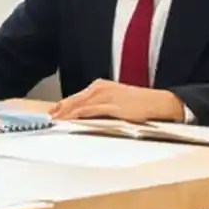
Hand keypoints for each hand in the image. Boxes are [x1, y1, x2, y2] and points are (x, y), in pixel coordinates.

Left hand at [49, 79, 185, 122]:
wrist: (159, 102)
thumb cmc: (139, 103)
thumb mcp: (116, 99)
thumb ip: (101, 104)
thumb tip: (87, 113)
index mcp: (100, 86)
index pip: (77, 96)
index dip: (63, 104)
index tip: (53, 111)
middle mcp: (100, 89)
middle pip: (75, 100)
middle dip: (60, 109)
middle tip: (49, 118)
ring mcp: (106, 97)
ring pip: (80, 105)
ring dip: (66, 114)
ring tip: (56, 121)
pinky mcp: (113, 106)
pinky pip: (91, 111)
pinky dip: (78, 115)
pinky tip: (71, 120)